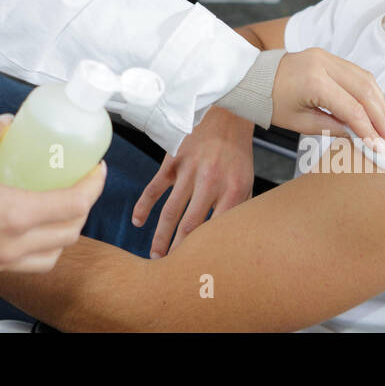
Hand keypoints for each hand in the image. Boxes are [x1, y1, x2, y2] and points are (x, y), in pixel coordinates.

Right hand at [0, 115, 107, 273]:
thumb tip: (7, 124)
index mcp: (18, 215)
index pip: (75, 204)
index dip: (94, 185)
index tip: (97, 169)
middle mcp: (16, 244)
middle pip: (71, 230)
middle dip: (84, 206)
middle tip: (81, 184)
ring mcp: (4, 260)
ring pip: (54, 253)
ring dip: (66, 230)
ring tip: (61, 208)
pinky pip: (33, 264)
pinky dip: (44, 248)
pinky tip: (35, 229)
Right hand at [131, 105, 254, 257]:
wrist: (226, 114)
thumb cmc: (237, 153)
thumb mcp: (247, 181)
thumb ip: (239, 209)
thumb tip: (231, 239)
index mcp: (233, 189)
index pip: (217, 229)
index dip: (206, 251)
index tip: (198, 268)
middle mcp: (210, 181)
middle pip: (190, 225)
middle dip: (179, 251)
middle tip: (171, 270)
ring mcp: (189, 171)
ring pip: (170, 211)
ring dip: (160, 236)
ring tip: (155, 256)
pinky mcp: (173, 161)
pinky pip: (155, 187)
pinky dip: (144, 205)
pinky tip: (137, 221)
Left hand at [271, 47, 384, 146]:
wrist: (251, 77)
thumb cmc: (270, 102)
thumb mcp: (299, 122)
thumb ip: (333, 128)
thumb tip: (362, 137)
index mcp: (314, 81)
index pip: (352, 109)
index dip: (370, 130)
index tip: (381, 147)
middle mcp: (324, 64)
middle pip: (365, 91)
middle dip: (382, 117)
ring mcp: (327, 56)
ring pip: (365, 79)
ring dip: (380, 103)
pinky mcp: (328, 55)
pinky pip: (356, 73)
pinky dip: (369, 92)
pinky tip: (376, 109)